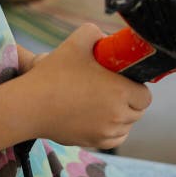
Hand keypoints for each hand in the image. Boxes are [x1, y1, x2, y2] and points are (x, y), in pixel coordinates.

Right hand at [17, 23, 151, 149]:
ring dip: (122, 116)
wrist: (30, 105)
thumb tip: (108, 37)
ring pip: (128, 125)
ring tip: (106, 104)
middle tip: (114, 92)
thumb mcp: (76, 43)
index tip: (125, 83)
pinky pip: (117, 139)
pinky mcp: (96, 142)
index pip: (146, 96)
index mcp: (121, 91)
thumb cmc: (53, 74)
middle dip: (131, 101)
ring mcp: (108, 131)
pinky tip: (104, 120)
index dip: (137, 88)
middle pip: (139, 111)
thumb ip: (96, 34)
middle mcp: (118, 114)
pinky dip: (115, 131)